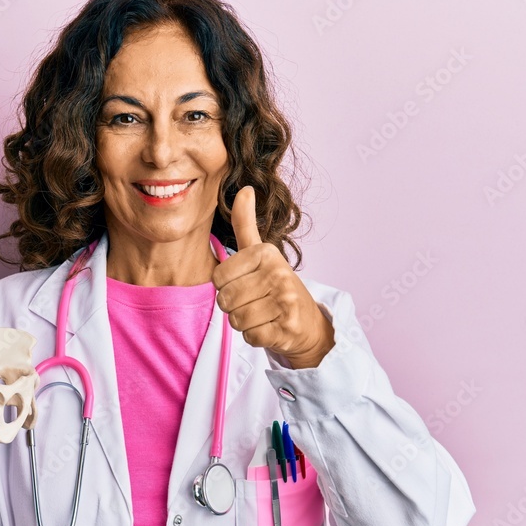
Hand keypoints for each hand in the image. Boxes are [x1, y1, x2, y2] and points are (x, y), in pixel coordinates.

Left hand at [211, 186, 334, 368]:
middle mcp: (278, 273)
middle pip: (225, 300)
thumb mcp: (261, 252)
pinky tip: (270, 327)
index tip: (245, 283)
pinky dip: (255, 336)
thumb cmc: (276, 286)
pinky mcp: (287, 327)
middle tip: (254, 302)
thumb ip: (246, 224)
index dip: (225, 286)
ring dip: (244, 322)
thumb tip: (245, 188)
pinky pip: (250, 336)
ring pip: (236, 320)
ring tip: (262, 314)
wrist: (308, 322)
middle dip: (234, 306)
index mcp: (266, 253)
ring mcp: (285, 301)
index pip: (217, 278)